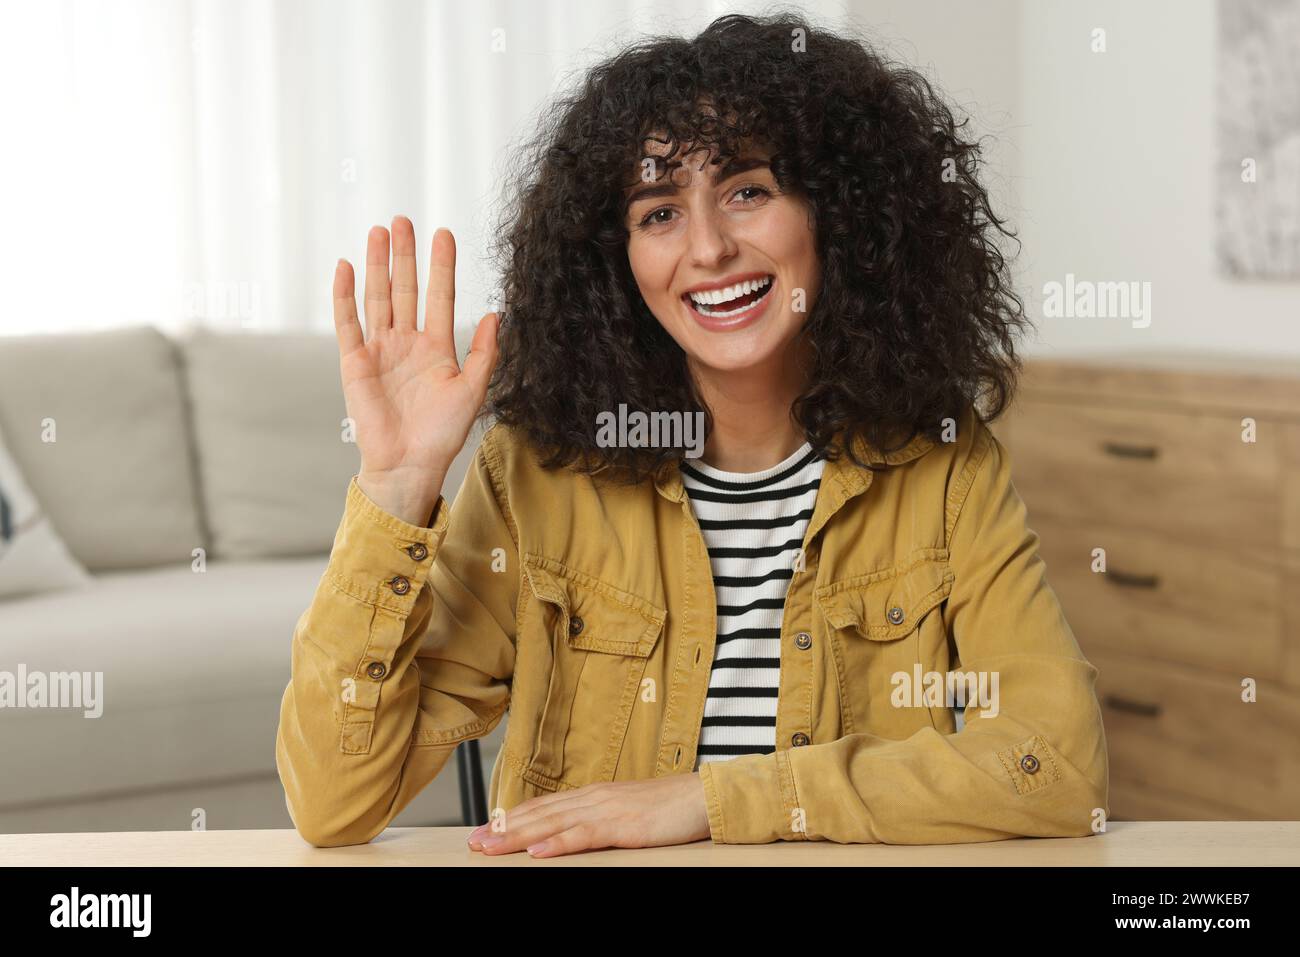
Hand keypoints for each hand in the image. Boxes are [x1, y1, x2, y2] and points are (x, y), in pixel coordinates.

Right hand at [334, 217, 498, 520]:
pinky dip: (344, 295)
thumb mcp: (472, 390)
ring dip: (377, 265)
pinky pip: (348, 322)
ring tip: (379, 232)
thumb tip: (495, 314)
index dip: (441, 266)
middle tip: (404, 220)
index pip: (439, 297)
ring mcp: (380, 350)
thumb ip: (484, 353)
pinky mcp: (355, 362)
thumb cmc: (442, 434)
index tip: (444, 233)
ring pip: (378, 297)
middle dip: (405, 255)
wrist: (409, 464)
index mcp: (436, 347)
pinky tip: (345, 267)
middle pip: (405, 289)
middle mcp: (407, 343)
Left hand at [466, 774, 712, 857]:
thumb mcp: (626, 813)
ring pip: (552, 824)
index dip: (511, 819)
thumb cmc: (669, 809)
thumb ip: (599, 820)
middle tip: (471, 843)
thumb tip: (576, 832)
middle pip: (539, 814)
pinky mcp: (623, 825)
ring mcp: (607, 809)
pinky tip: (537, 852)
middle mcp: (593, 798)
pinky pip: (584, 835)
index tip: (484, 831)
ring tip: (489, 848)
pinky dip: (557, 843)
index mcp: (594, 795)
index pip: (543, 807)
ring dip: (517, 837)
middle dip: (502, 829)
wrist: (703, 796)